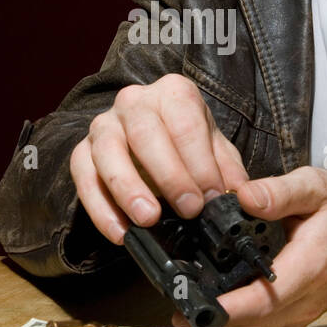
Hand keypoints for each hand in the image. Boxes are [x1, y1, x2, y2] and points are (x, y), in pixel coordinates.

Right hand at [70, 73, 248, 243]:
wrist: (153, 143)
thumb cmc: (187, 145)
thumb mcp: (216, 151)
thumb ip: (229, 171)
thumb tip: (244, 197)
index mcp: (173, 93)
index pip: (185, 121)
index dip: (200, 161)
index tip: (213, 195)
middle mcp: (134, 102)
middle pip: (146, 132)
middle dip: (169, 174)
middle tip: (189, 209)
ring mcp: (104, 125)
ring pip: (108, 150)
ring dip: (128, 188)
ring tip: (148, 219)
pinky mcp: (82, 152)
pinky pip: (83, 177)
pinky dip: (99, 208)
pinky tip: (120, 233)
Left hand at [171, 166, 326, 326]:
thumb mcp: (318, 187)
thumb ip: (280, 191)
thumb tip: (243, 196)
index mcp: (310, 266)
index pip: (264, 298)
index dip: (228, 308)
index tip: (195, 307)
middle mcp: (307, 298)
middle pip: (254, 323)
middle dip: (214, 318)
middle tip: (176, 307)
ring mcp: (304, 312)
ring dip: (224, 324)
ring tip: (187, 308)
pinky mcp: (300, 315)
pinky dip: (239, 322)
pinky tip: (215, 308)